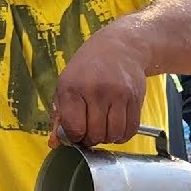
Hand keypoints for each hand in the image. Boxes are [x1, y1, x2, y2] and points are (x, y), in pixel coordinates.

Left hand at [51, 29, 147, 147]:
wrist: (119, 47)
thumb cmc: (88, 68)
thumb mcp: (66, 85)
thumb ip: (59, 116)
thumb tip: (55, 144)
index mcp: (73, 87)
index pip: (74, 128)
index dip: (74, 136)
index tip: (76, 132)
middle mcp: (96, 90)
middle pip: (96, 134)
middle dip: (91, 139)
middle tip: (90, 131)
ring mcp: (119, 94)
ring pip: (114, 134)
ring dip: (108, 138)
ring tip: (104, 128)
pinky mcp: (135, 98)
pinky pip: (131, 129)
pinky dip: (123, 135)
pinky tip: (116, 126)